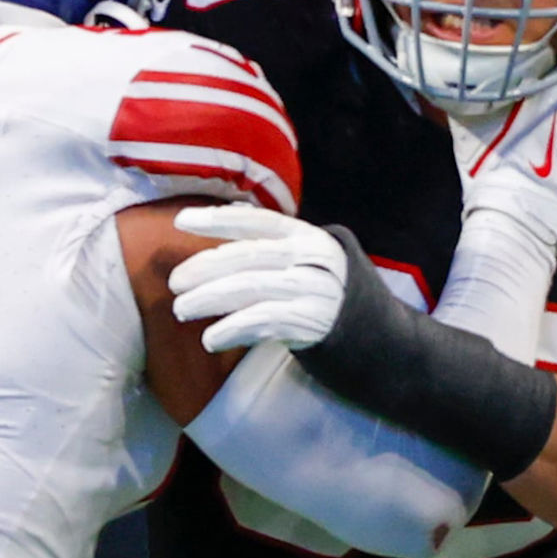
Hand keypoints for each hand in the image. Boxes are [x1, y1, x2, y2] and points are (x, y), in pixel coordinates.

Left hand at [166, 204, 359, 352]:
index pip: (259, 222)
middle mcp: (314, 260)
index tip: (181, 221)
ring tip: (182, 311)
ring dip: (209, 300)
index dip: (218, 219)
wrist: (381, 343)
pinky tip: (211, 340)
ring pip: (249, 288)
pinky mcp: (314, 323)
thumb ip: (276, 245)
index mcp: (311, 239)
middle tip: (174, 284)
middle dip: (204, 268)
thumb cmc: (332, 300)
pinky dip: (232, 330)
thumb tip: (225, 214)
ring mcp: (316, 291)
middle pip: (248, 257)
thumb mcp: (310, 263)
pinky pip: (262, 322)